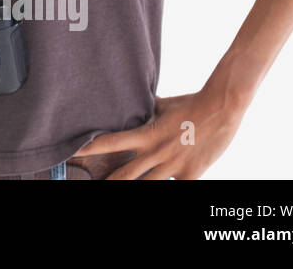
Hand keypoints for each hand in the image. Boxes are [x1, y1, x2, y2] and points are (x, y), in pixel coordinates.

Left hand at [73, 88, 244, 179]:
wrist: (221, 107)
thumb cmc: (190, 103)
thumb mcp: (163, 105)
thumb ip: (146, 108)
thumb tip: (133, 99)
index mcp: (146, 134)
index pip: (110, 142)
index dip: (89, 148)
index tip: (72, 152)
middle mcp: (156, 152)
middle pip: (125, 175)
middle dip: (108, 183)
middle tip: (92, 185)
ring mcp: (173, 166)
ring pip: (147, 187)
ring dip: (133, 191)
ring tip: (119, 193)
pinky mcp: (190, 175)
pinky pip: (175, 190)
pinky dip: (168, 190)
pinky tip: (162, 191)